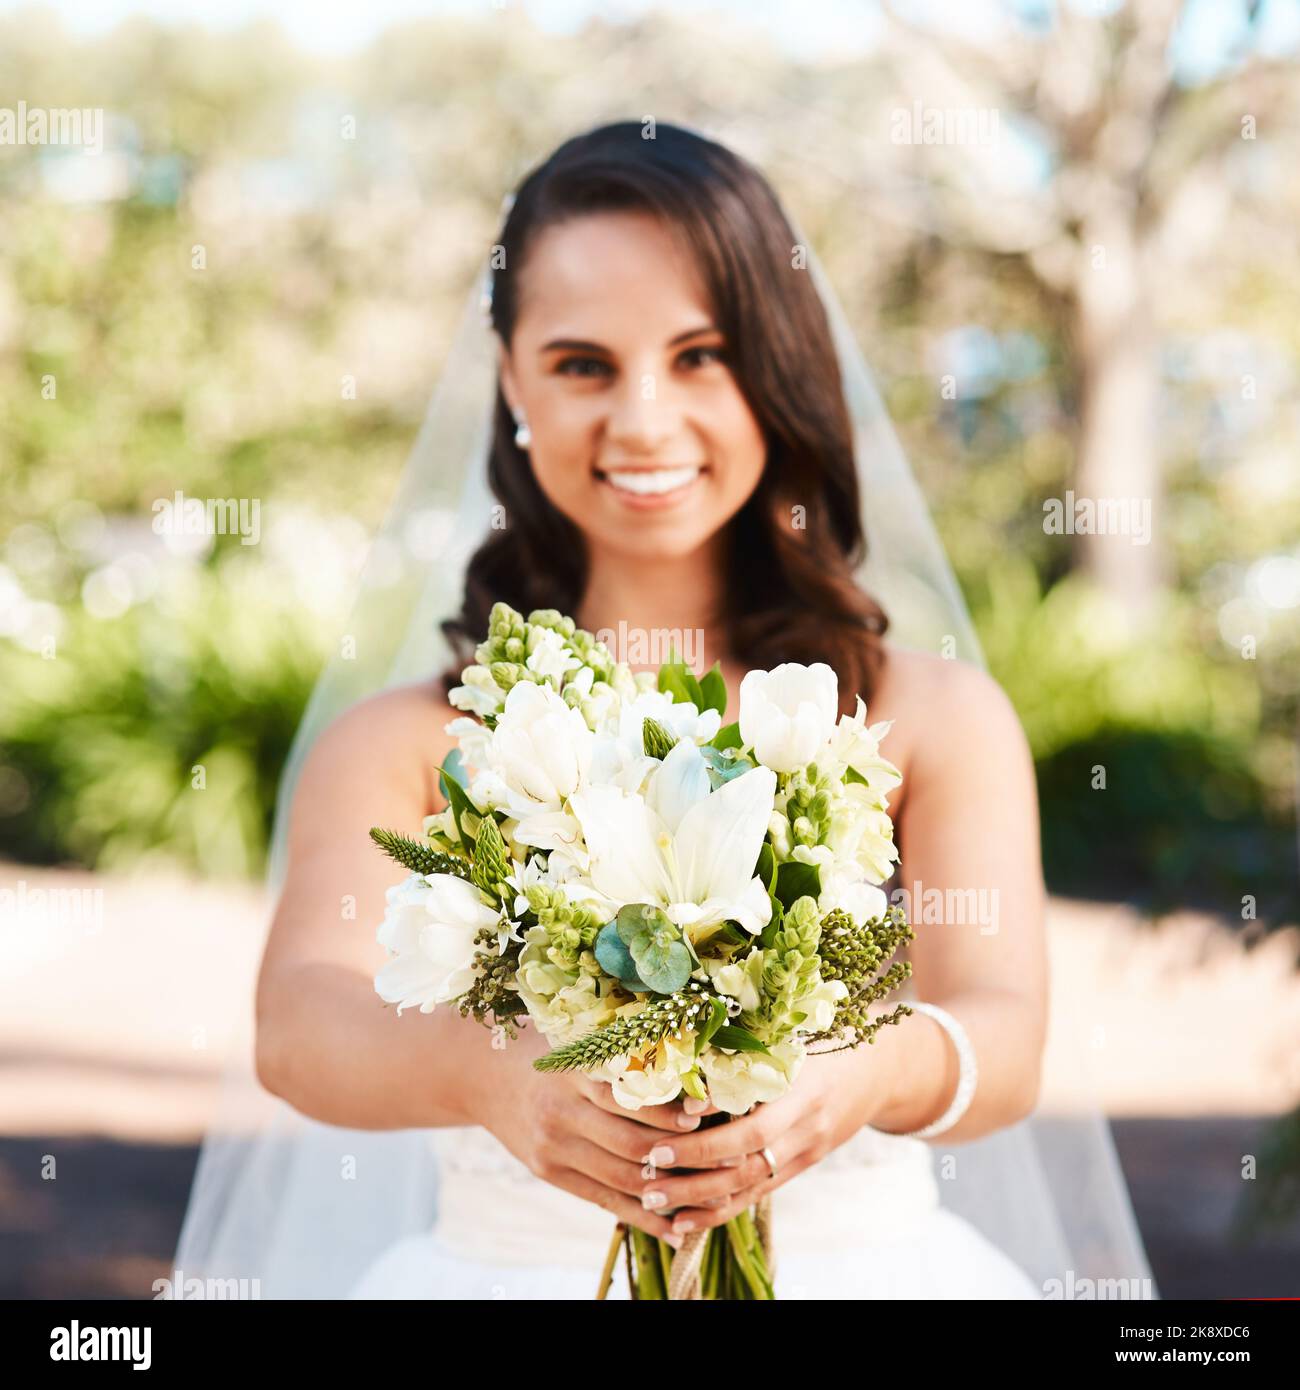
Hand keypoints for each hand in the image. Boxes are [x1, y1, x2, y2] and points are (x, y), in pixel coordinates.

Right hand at [468, 1021, 706, 1246]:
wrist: (481, 1074)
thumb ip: (622, 1055)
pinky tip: (674, 1226)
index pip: (630, 1098)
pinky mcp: (549, 1173)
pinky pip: (603, 1201)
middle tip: (724, 1155)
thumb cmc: (545, 1049)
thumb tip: (687, 1066)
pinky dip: (641, 1216)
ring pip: (621, 1179)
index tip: (706, 1111)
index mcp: (575, 1074)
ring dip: (670, 1190)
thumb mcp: (578, 1042)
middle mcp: (562, 1113)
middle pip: (632, 1145)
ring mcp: (553, 1148)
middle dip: (682, 1154)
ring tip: (712, 1193)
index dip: (670, 1110)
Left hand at [635, 1044, 885, 1238]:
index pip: (757, 1116)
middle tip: (650, 1161)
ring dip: (698, 1196)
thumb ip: (750, 1047)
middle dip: (695, 1162)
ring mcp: (805, 1151)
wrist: (878, 1069)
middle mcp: (804, 1124)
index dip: (716, 1119)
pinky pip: (756, 1196)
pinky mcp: (800, 1167)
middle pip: (747, 1157)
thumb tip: (687, 1050)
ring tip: (653, 1198)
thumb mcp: (793, 1035)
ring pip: (748, 1185)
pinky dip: (718, 1210)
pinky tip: (683, 1220)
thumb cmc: (825, 1040)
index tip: (677, 1114)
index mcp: (801, 1086)